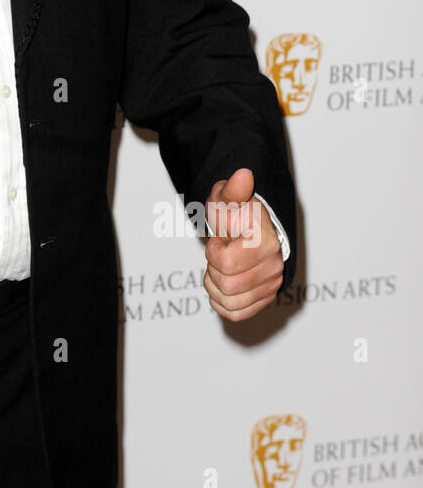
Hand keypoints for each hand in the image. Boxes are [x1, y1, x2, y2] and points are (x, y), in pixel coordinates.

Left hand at [203, 169, 282, 322]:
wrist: (247, 227)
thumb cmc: (235, 212)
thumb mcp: (228, 196)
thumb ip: (233, 189)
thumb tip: (243, 175)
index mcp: (267, 243)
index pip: (224, 263)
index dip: (213, 250)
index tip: (221, 239)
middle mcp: (274, 268)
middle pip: (226, 286)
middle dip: (213, 268)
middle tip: (221, 253)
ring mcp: (271, 286)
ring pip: (229, 302)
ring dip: (215, 285)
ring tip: (221, 267)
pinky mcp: (263, 300)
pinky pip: (234, 313)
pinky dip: (221, 302)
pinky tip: (223, 283)